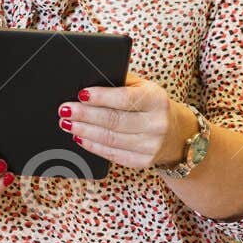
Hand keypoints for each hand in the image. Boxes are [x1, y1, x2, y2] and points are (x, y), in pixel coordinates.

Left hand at [60, 73, 193, 171]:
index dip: (101, 97)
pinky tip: (80, 138)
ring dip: (84, 131)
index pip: (125, 99)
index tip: (80, 94)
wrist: (177, 133)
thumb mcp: (144, 87)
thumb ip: (121, 83)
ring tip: (67, 123)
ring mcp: (151, 146)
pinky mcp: (143, 161)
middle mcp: (157, 124)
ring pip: (110, 139)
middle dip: (85, 115)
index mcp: (156, 100)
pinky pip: (113, 154)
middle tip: (65, 110)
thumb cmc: (152, 104)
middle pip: (114, 120)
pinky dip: (93, 146)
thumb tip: (88, 82)